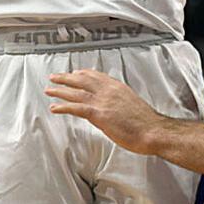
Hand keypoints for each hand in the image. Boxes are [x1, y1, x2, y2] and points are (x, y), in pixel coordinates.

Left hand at [46, 70, 166, 155]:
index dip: (82, 74)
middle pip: (82, 80)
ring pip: (76, 92)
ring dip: (60, 90)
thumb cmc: (146, 123)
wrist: (153, 130)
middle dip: (66, 78)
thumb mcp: (132, 105)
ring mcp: (103, 101)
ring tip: (50, 90)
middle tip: (55, 77)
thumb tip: (112, 107)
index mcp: (117, 87)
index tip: (75, 73)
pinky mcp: (99, 114)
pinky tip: (55, 107)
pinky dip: (63, 107)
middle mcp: (109, 91)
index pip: (96, 76)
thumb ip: (119, 102)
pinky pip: (76, 108)